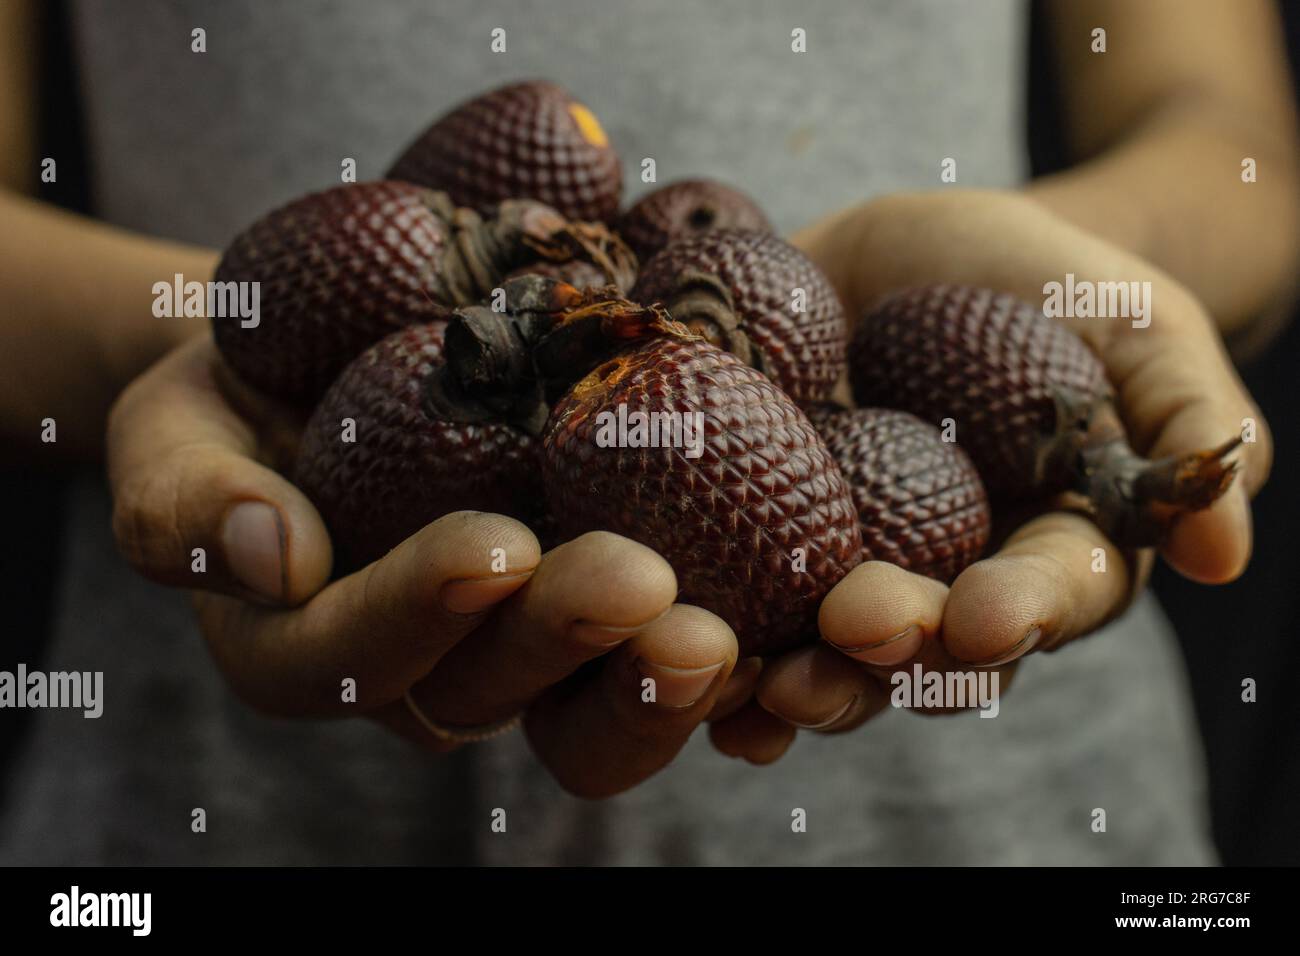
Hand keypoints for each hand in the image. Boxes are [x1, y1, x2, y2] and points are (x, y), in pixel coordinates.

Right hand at [108, 336, 739, 797]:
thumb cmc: (240, 395)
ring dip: (664, 679)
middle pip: (497, 692)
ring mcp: (528, 649)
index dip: (421, 612)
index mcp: (316, 647)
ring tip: (727, 626)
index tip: (491, 546)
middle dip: (565, 647)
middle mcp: (431, 669)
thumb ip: (183, 503)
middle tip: (638, 584)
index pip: (356, 656)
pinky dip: (745, 645)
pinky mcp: (607, 615)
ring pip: (598, 704)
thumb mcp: (169, 430)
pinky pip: (672, 650)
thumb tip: (264, 555)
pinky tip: (798, 609)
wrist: (336, 359)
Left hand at [729, 189, 1269, 749]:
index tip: (988, 615)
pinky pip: (732, 587)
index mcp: (1040, 553)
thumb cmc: (1056, 289)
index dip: (1021, 613)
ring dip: (793, 670)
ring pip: (822, 646)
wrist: (930, 253)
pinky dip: (705, 621)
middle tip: (856, 629)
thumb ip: (1190, 424)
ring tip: (756, 681)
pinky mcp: (755, 527)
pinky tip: (671, 647)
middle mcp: (941, 584)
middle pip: (922, 646)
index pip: (1044, 596)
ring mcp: (843, 563)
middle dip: (892, 649)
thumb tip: (1226, 557)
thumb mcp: (1143, 328)